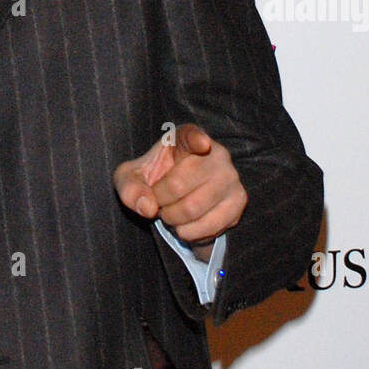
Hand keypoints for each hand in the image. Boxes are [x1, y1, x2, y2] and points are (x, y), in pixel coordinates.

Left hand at [113, 124, 246, 253]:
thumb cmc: (153, 179)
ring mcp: (231, 176)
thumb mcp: (130, 178)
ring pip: (194, 209)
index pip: (192, 136)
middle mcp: (216, 153)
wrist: (178, 198)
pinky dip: (190, 233)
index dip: (196, 140)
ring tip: (171, 214)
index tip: (201, 145)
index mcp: (185, 138)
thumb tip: (148, 207)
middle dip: (160, 202)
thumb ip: (129, 187)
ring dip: (173, 220)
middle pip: (178, 185)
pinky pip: (210, 225)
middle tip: (159, 204)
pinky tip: (186, 225)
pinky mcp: (239, 200)